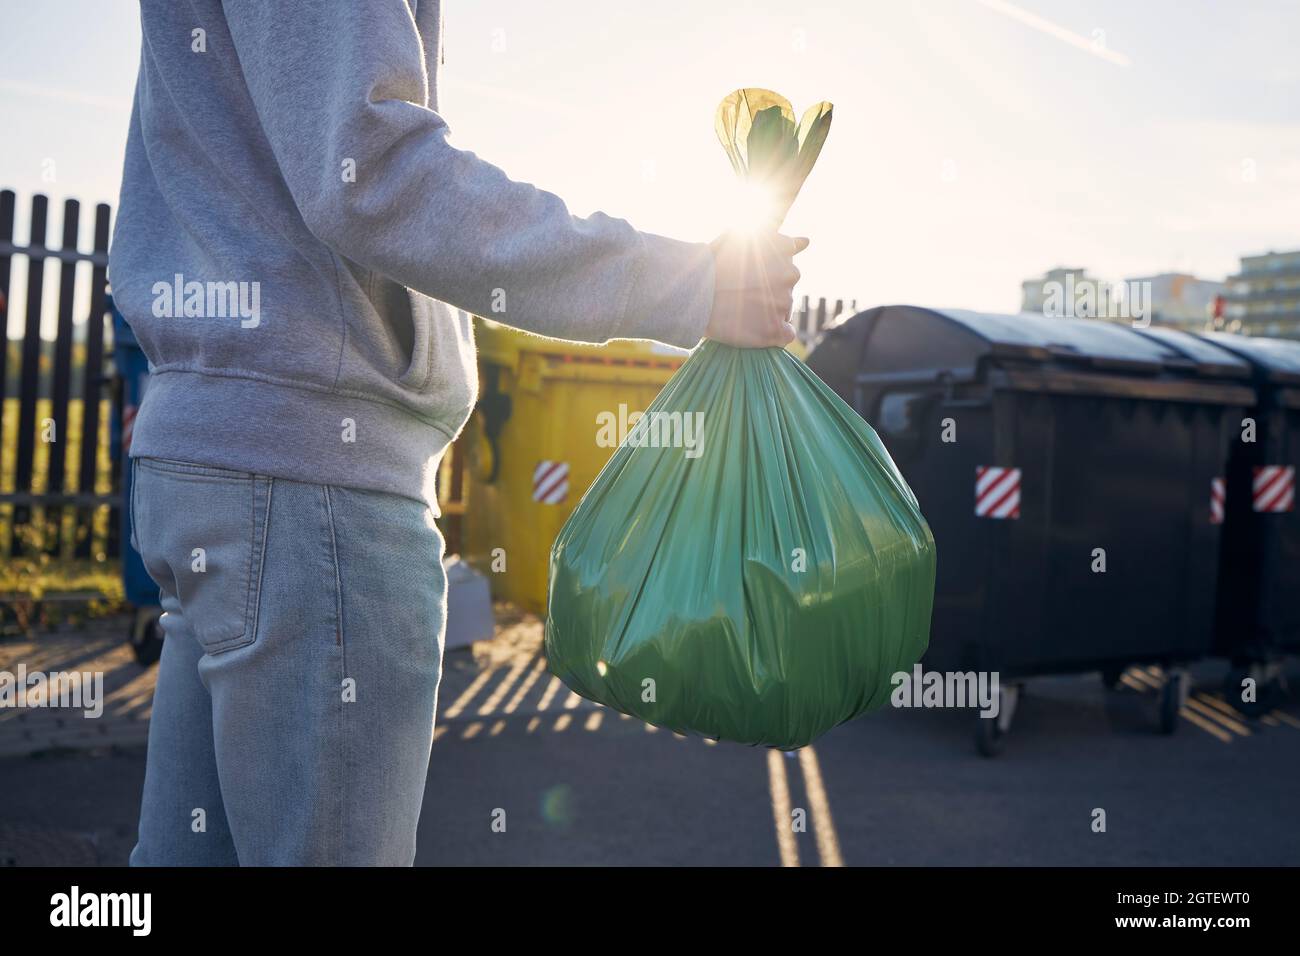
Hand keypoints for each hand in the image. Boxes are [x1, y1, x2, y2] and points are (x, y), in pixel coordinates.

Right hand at [705, 231, 809, 347]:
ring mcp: (785, 302)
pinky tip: (757, 330)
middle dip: (770, 292)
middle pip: (786, 289)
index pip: (789, 264)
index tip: (751, 278)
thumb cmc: (710, 264)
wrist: (691, 294)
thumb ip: (773, 238)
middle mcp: (790, 273)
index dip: (770, 273)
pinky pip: (787, 334)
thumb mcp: (738, 236)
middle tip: (742, 295)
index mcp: (783, 247)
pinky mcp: (776, 329)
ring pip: (784, 310)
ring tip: (741, 311)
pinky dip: (776, 334)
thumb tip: (806, 241)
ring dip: (769, 312)